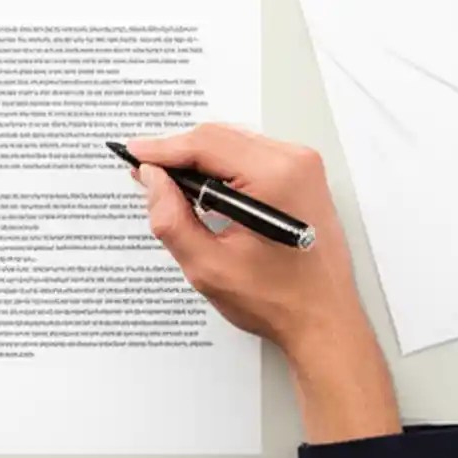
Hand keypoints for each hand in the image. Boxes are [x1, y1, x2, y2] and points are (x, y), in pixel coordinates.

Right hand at [130, 125, 400, 443]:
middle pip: (219, 137)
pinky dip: (222, 165)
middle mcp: (295, 162)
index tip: (133, 153)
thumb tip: (152, 180)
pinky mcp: (303, 176)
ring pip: (234, 142)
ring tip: (169, 183)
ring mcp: (303, 166)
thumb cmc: (279, 300)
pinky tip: (203, 188)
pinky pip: (251, 154)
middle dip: (178, 152)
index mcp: (276, 177)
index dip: (162, 149)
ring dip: (199, 158)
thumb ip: (172, 218)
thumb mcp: (209, 266)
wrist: (324, 320)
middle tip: (146, 173)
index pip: (205, 144)